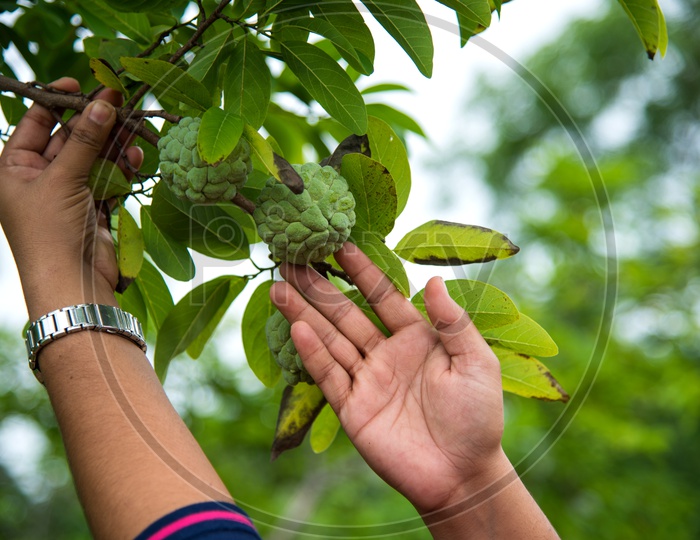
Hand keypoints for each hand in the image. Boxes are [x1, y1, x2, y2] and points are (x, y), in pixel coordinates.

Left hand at [0, 78, 142, 317]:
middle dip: (94, 121)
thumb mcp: (62, 179)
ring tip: (135, 124)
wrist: (72, 282)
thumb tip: (104, 103)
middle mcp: (39, 178)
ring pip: (94, 158)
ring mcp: (68, 193)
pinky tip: (136, 156)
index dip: (57, 101)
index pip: (35, 123)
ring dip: (113, 143)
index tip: (80, 84)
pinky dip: (123, 168)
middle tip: (119, 99)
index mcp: (13, 168)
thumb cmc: (50, 230)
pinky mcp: (93, 208)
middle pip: (69, 138)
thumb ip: (85, 141)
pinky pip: (109, 179)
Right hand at [270, 242, 507, 514]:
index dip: (362, 270)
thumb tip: (434, 280)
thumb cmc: (477, 417)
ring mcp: (366, 380)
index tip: (340, 244)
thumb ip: (453, 322)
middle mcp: (386, 353)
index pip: (382, 296)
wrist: (462, 475)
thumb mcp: (476, 363)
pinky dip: (312, 352)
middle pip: (346, 313)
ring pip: (330, 339)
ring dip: (304, 313)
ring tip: (279, 286)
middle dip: (320, 287)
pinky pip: (329, 375)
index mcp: (416, 337)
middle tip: (291, 258)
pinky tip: (297, 328)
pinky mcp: (352, 408)